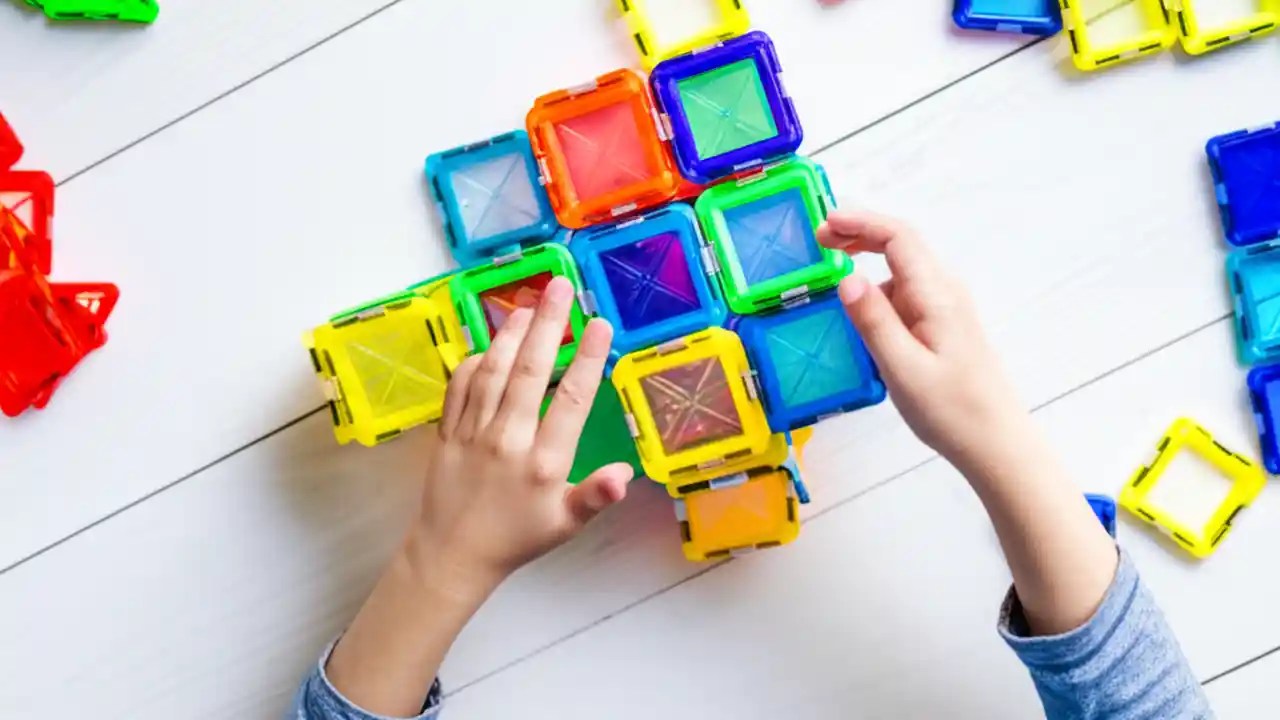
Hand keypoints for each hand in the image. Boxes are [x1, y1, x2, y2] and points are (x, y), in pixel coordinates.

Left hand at [414, 275, 631, 594]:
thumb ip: (596, 496)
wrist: (453, 555)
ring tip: (527, 304)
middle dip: (548, 325)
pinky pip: (459, 388)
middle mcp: (508, 439)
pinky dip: (473, 362)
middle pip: (530, 372)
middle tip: (561, 287)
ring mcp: (473, 433)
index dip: (587, 358)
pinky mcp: (447, 433)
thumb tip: (626, 475)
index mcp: (544, 462)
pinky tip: (488, 345)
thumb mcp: (565, 524)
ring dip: (511, 334)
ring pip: (493, 372)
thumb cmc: (518, 537)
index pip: (571, 400)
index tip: (599, 324)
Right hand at [817, 211, 1024, 472]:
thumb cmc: (952, 411)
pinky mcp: (942, 326)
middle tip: (819, 243)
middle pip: (900, 246)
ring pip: (900, 274)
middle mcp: (944, 292)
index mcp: (937, 295)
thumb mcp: (902, 368)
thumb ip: (873, 321)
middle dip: (859, 237)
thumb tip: (846, 278)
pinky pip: (905, 298)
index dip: (860, 223)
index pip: (898, 237)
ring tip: (830, 287)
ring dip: (866, 269)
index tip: (823, 226)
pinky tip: (859, 320)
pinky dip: (877, 296)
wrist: (995, 443)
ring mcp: (946, 308)